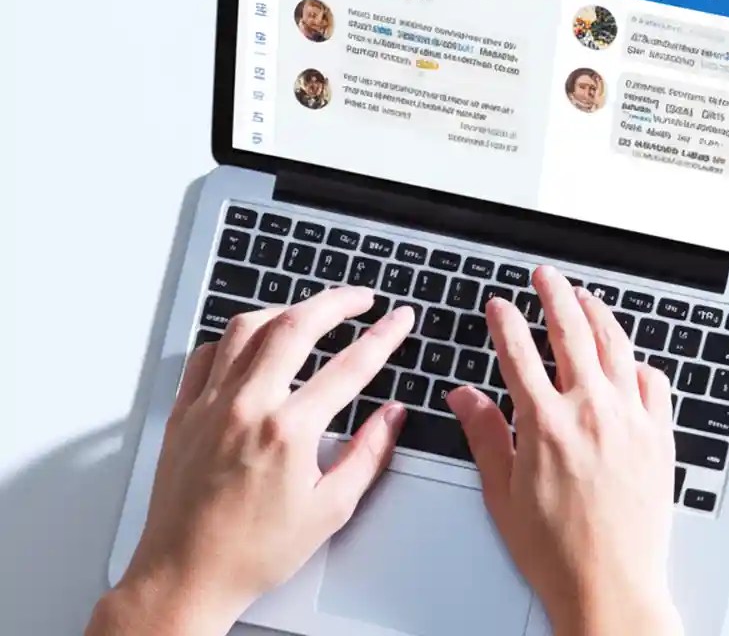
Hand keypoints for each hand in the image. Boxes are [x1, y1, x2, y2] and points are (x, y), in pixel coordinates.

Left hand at [88, 287, 412, 635]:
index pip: (350, 366)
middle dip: (336, 302)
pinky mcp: (183, 413)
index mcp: (288, 432)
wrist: (187, 575)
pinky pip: (205, 355)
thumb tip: (391, 417)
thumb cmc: (253, 552)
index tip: (399, 320)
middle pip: (295, 325)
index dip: (384, 336)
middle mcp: (246, 407)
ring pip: (246, 329)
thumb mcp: (330, 509)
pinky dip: (232, 339)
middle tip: (360, 297)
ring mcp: (209, 405)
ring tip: (308, 311)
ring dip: (284, 310)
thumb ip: (368, 455)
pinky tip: (249, 344)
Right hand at [447, 266, 681, 635]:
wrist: (611, 584)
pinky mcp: (658, 435)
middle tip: (545, 276)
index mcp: (545, 424)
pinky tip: (627, 359)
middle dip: (554, 294)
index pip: (518, 352)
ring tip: (584, 297)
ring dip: (597, 313)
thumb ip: (485, 435)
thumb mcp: (502, 493)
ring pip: (616, 346)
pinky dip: (637, 362)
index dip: (504, 321)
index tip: (498, 305)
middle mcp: (591, 412)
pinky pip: (653, 381)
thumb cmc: (556, 550)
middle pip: (571, 330)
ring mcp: (630, 419)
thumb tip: (463, 396)